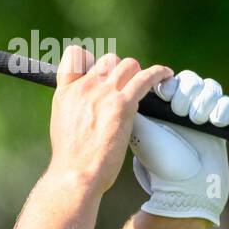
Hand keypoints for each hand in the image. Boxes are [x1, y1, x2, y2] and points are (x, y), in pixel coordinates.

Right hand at [48, 48, 173, 194]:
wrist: (76, 172)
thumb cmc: (71, 157)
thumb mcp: (61, 123)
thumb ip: (74, 106)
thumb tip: (87, 106)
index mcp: (66, 92)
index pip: (75, 56)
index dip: (91, 60)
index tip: (100, 72)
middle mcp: (84, 87)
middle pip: (108, 60)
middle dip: (119, 69)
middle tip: (126, 86)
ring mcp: (103, 93)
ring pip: (127, 65)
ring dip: (137, 72)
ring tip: (146, 82)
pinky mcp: (122, 104)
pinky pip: (145, 77)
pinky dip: (159, 73)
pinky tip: (166, 75)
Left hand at [130, 69, 228, 226]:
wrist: (181, 182)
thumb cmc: (156, 157)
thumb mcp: (138, 129)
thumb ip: (130, 107)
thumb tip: (124, 87)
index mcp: (161, 105)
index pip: (168, 79)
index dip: (168, 82)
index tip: (163, 94)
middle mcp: (181, 105)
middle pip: (190, 79)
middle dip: (184, 92)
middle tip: (178, 111)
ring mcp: (202, 112)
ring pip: (209, 87)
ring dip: (202, 101)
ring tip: (193, 119)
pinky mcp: (219, 121)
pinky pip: (226, 102)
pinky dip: (220, 109)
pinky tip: (211, 122)